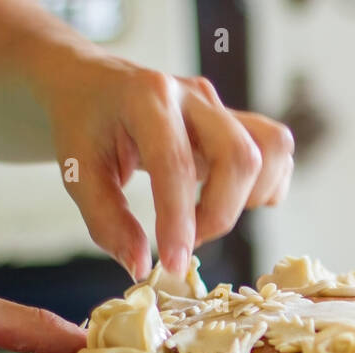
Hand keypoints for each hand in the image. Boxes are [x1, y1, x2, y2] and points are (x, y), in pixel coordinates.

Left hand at [36, 55, 294, 279]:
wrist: (92, 83)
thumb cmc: (83, 126)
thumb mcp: (79, 174)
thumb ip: (108, 223)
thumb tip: (141, 267)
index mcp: (146, 99)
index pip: (176, 164)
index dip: (180, 221)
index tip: (173, 264)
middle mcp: (191, 95)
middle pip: (239, 156)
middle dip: (222, 213)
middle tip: (190, 240)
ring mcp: (219, 105)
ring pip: (270, 148)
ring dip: (252, 196)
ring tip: (211, 213)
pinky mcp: (236, 118)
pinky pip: (275, 149)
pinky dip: (266, 183)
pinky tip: (231, 197)